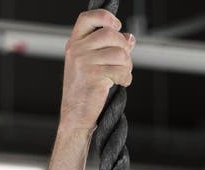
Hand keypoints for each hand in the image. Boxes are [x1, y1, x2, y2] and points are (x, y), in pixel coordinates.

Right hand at [60, 10, 135, 133]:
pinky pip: (121, 70)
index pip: (89, 18)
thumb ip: (108, 48)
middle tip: (124, 61)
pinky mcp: (95, 77)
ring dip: (127, 65)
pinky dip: (126, 78)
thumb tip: (129, 38)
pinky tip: (121, 84)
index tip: (117, 26)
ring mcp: (84, 63)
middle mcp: (77, 50)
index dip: (105, 17)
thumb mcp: (91, 65)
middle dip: (124, 47)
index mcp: (74, 44)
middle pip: (110, 34)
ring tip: (122, 75)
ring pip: (119, 53)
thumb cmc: (84, 92)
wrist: (75, 117)